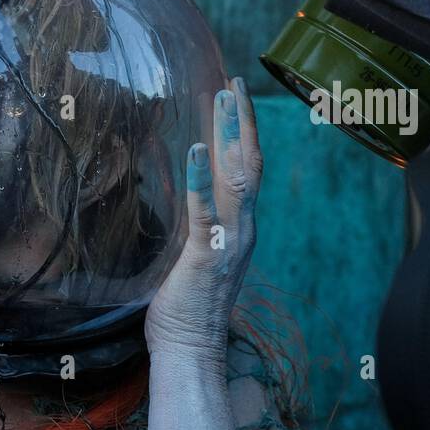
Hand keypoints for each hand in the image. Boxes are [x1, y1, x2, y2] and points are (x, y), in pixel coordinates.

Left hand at [145, 78, 261, 367]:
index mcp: (240, 226)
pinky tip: (197, 148)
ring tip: (223, 97)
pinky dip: (202, 176)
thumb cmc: (184, 303)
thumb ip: (195, 220)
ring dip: (230, 134)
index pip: (248, 168)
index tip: (235, 96)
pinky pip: (206, 209)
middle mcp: (243, 228)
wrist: (189, 349)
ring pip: (237, 176)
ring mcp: (229, 240)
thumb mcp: (193, 250)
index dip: (243, 131)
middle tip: (236, 80)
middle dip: (244, 120)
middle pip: (251, 163)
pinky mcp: (206, 254)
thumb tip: (179, 187)